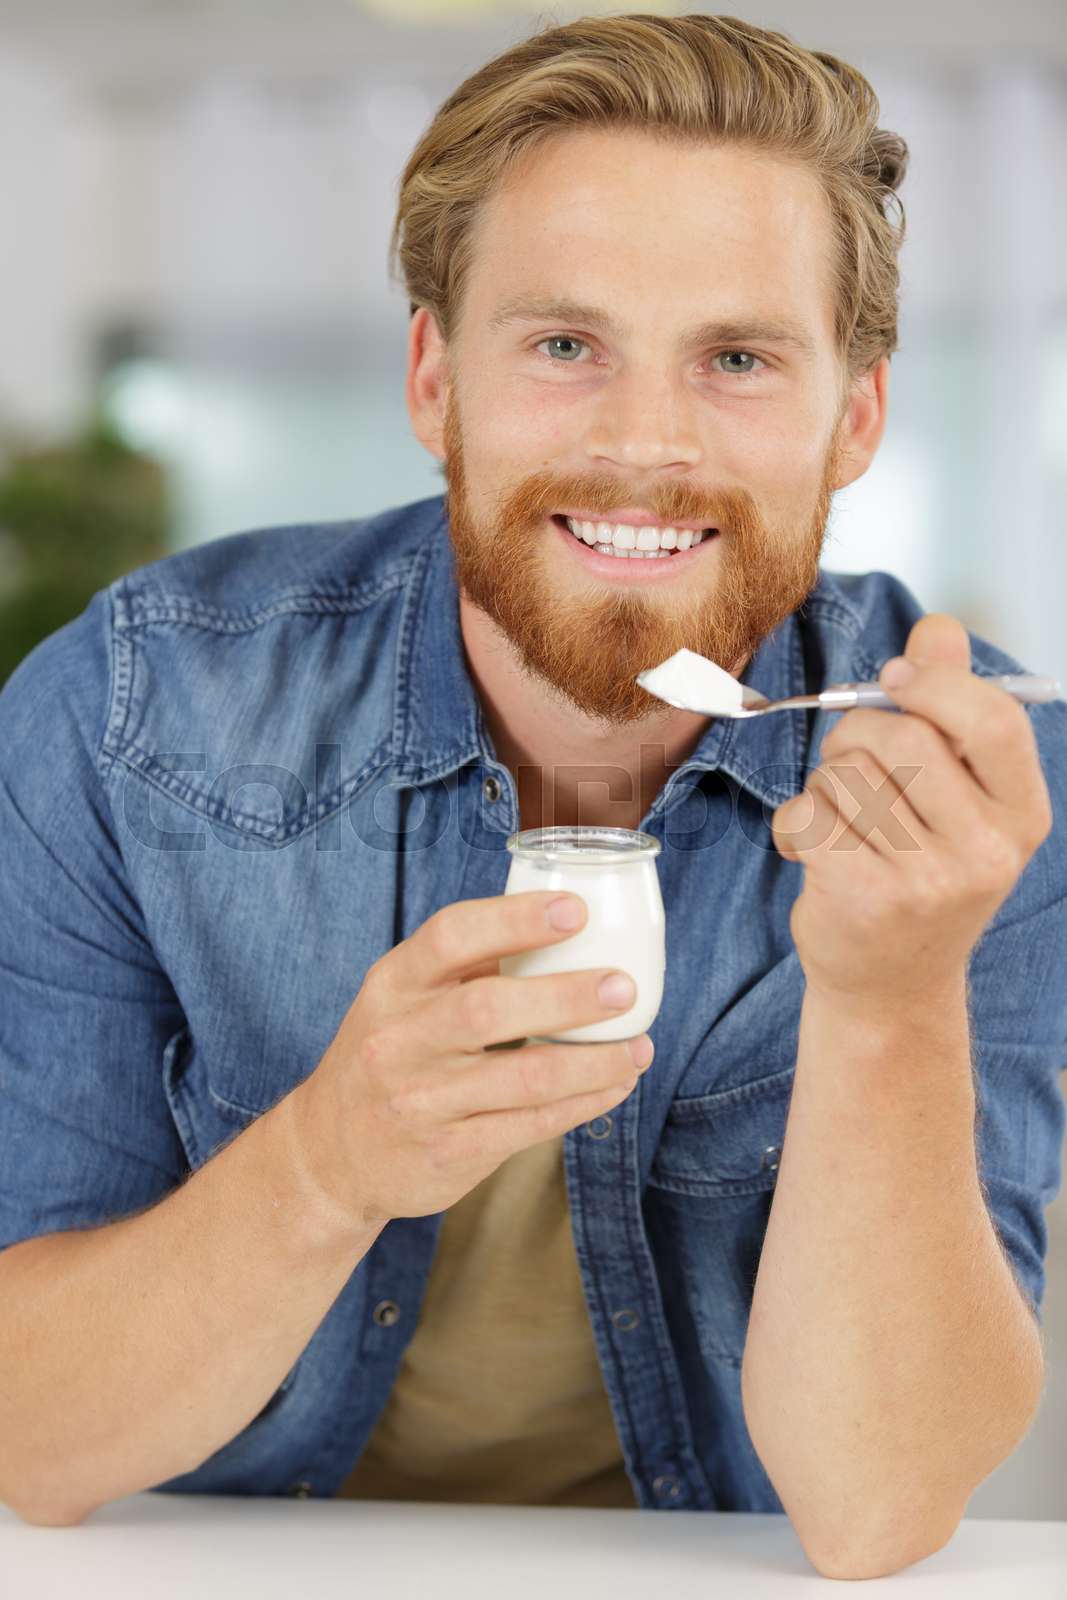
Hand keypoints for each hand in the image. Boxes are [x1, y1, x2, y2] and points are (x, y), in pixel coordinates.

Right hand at [289, 891, 654, 1226]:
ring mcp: (422, 1101)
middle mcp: (399, 1040)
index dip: (514, 920)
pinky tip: (615, 1084)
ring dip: (593, 1061)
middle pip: (488, 1009)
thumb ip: (463, 962)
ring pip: (523, 1078)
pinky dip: (583, 1103)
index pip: (450, 937)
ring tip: (639, 1046)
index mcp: (392, 984)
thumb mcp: (400, 998)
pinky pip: (530, 1126)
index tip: (575, 911)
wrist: (331, 1154)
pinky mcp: (448, 1152)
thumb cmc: (387, 1054)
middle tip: (624, 986)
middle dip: (566, 997)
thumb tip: (559, 916)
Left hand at [770, 614, 1052, 1016]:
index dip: (935, 684)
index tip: (894, 678)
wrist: (890, 987)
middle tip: (848, 770)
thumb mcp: (955, 799)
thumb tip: (938, 626)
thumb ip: (950, 708)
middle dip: (856, 736)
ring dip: (823, 786)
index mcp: (1021, 814)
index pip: (993, 720)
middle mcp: (986, 850)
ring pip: (845, 774)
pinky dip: (795, 823)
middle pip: (903, 737)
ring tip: (841, 826)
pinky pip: (807, 814)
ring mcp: (929, 880)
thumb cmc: (919, 874)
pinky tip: (812, 854)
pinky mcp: (865, 897)